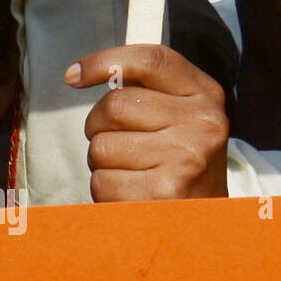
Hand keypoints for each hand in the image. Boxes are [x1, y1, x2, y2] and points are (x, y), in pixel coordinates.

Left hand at [65, 46, 229, 201]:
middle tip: (120, 144)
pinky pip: (103, 181)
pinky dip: (107, 192)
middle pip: (114, 105)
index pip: (150, 60)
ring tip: (132, 173)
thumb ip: (146, 88)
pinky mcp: (163, 193)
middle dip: (101, 127)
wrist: (207, 220)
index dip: (104, 61)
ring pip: (102, 146)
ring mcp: (184, 159)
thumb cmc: (183, 165)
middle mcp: (201, 125)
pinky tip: (132, 194)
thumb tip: (79, 73)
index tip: (74, 75)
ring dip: (104, 163)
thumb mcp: (181, 116)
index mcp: (205, 96)